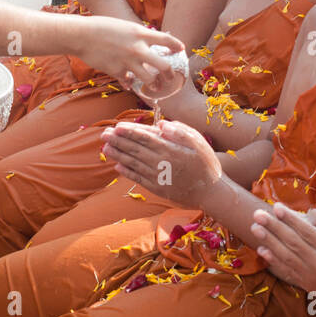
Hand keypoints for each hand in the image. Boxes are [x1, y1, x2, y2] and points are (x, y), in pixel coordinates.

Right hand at [76, 20, 184, 89]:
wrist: (82, 35)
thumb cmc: (101, 26)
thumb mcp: (124, 26)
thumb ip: (137, 35)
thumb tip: (146, 42)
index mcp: (141, 33)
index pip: (166, 40)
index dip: (176, 45)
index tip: (181, 49)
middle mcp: (138, 49)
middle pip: (163, 66)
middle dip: (170, 74)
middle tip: (170, 77)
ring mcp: (128, 62)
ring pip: (148, 79)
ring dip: (154, 85)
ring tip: (155, 88)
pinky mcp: (117, 71)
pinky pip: (127, 81)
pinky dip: (128, 83)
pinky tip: (128, 84)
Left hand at [101, 119, 221, 205]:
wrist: (211, 193)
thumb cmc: (207, 164)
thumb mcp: (199, 142)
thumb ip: (180, 132)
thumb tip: (161, 124)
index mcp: (170, 149)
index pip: (145, 138)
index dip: (130, 132)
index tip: (117, 126)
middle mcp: (160, 163)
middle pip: (135, 150)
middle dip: (118, 141)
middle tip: (104, 134)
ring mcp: (157, 177)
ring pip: (133, 164)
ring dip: (118, 155)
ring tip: (105, 148)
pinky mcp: (157, 188)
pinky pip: (138, 179)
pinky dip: (127, 172)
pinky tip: (118, 166)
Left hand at [251, 202, 315, 314]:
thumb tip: (306, 215)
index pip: (307, 231)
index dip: (290, 219)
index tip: (276, 207)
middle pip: (292, 243)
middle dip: (273, 227)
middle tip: (257, 214)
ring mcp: (312, 277)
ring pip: (286, 256)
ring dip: (268, 241)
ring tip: (255, 228)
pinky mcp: (307, 286)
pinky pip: (286, 271)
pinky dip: (273, 261)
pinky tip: (262, 251)